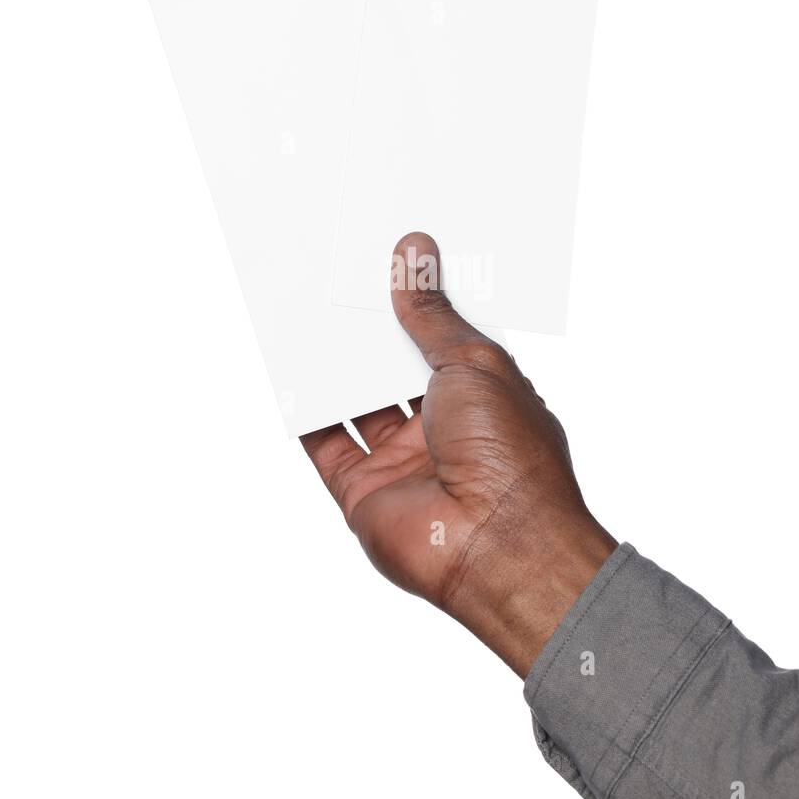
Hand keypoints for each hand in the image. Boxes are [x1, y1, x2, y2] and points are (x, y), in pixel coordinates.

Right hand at [302, 233, 615, 675]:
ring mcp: (402, 461)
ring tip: (305, 306)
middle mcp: (444, 428)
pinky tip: (288, 365)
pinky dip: (306, 409)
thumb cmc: (509, 456)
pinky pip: (326, 443)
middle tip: (337, 276)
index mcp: (484, 395)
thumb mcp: (473, 362)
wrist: (497, 545)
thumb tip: (414, 253)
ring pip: (357, 400)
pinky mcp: (363, 491)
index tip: (387, 258)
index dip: (416, 302)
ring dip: (334, 362)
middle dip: (367, 327)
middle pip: (394, 367)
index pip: (442, 339)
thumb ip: (431, 313)